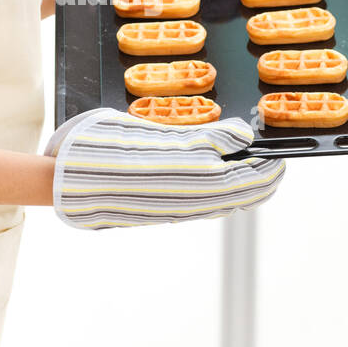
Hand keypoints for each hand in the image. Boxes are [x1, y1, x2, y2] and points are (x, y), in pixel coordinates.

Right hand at [45, 107, 285, 228]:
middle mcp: (189, 200)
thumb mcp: (160, 131)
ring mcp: (175, 210)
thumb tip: (243, 137)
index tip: (281, 154)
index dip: (269, 164)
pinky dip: (223, 197)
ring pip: (224, 205)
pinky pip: (204, 209)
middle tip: (273, 164)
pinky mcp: (161, 215)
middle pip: (241, 195)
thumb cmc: (108, 146)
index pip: (249, 176)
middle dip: (261, 179)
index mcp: (194, 178)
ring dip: (244, 190)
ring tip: (253, 174)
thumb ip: (204, 136)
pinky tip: (221, 186)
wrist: (66, 181)